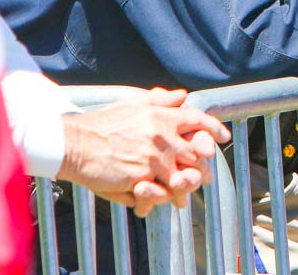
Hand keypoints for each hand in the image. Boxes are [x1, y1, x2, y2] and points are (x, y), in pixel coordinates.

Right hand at [58, 87, 230, 216]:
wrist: (75, 143)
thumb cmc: (103, 124)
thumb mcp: (133, 103)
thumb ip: (160, 99)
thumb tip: (183, 95)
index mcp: (162, 116)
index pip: (199, 121)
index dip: (214, 130)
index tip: (223, 137)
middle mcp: (162, 136)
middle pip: (196, 154)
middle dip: (202, 166)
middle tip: (204, 175)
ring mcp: (153, 159)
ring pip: (182, 177)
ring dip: (183, 187)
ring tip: (181, 195)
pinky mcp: (140, 178)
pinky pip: (160, 192)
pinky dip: (161, 198)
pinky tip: (158, 201)